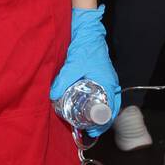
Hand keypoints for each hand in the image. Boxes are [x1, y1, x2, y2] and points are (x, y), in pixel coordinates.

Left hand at [50, 4, 121, 137]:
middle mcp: (111, 84)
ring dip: (101, 113)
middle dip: (101, 122)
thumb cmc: (84, 48)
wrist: (88, 32)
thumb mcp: (72, 65)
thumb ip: (63, 81)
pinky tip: (89, 107)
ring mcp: (109, 80)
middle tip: (89, 131)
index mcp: (108, 83)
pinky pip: (105, 95)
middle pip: (111, 109)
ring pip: (109, 102)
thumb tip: (53, 96)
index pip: (110, 110)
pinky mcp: (104, 76)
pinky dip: (100, 103)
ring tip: (89, 123)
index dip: (102, 123)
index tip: (93, 132)